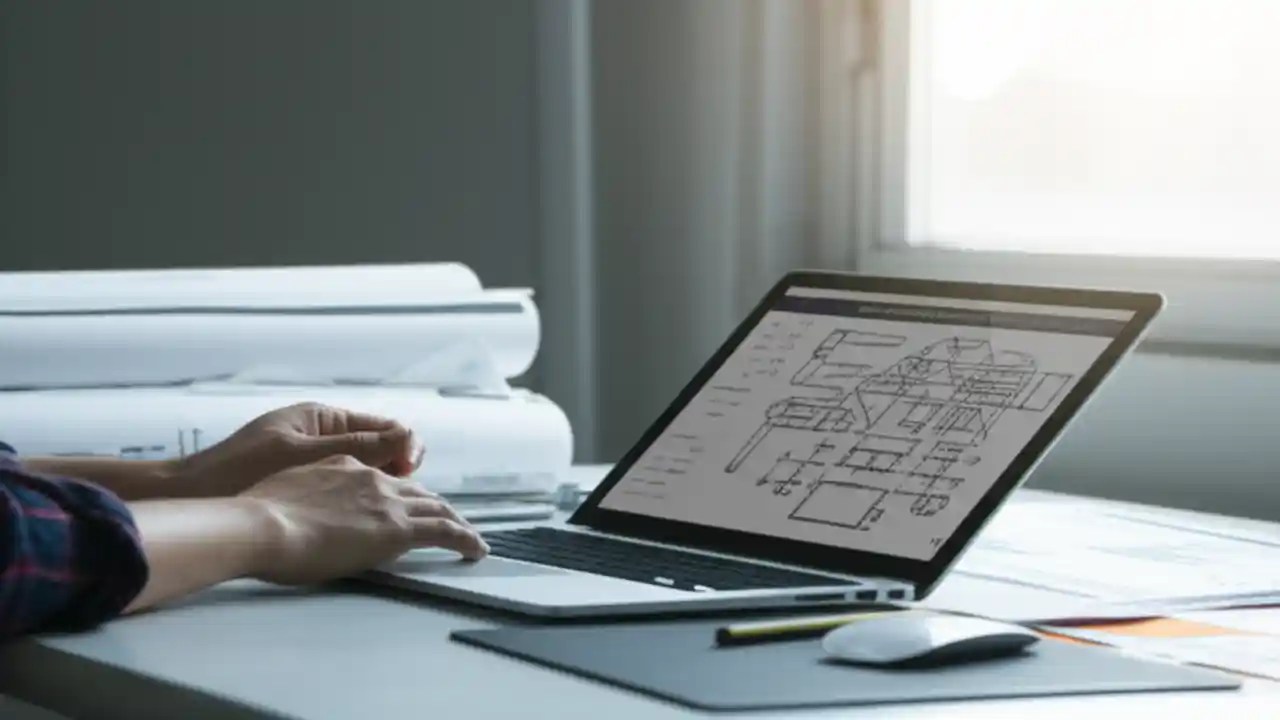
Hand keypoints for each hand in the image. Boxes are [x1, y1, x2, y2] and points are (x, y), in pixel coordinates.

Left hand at [175, 402, 425, 496]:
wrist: (188, 497)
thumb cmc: (239, 472)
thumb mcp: (305, 455)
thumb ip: (358, 446)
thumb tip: (407, 438)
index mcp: (322, 418)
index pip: (383, 426)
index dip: (405, 447)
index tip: (410, 471)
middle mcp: (320, 435)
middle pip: (378, 448)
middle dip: (395, 469)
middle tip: (401, 496)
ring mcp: (310, 459)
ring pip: (362, 471)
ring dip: (377, 487)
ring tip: (384, 511)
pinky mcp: (299, 484)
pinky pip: (342, 488)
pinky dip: (356, 501)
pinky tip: (357, 519)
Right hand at [242, 454, 488, 585]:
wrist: (261, 525)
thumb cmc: (257, 517)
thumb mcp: (283, 492)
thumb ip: (303, 497)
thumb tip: (302, 511)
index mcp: (342, 466)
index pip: (381, 480)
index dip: (398, 494)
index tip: (404, 507)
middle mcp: (370, 478)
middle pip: (416, 491)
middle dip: (434, 506)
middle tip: (447, 522)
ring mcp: (386, 501)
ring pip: (437, 507)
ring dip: (457, 523)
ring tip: (470, 539)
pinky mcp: (398, 529)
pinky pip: (445, 531)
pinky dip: (466, 539)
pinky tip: (476, 550)